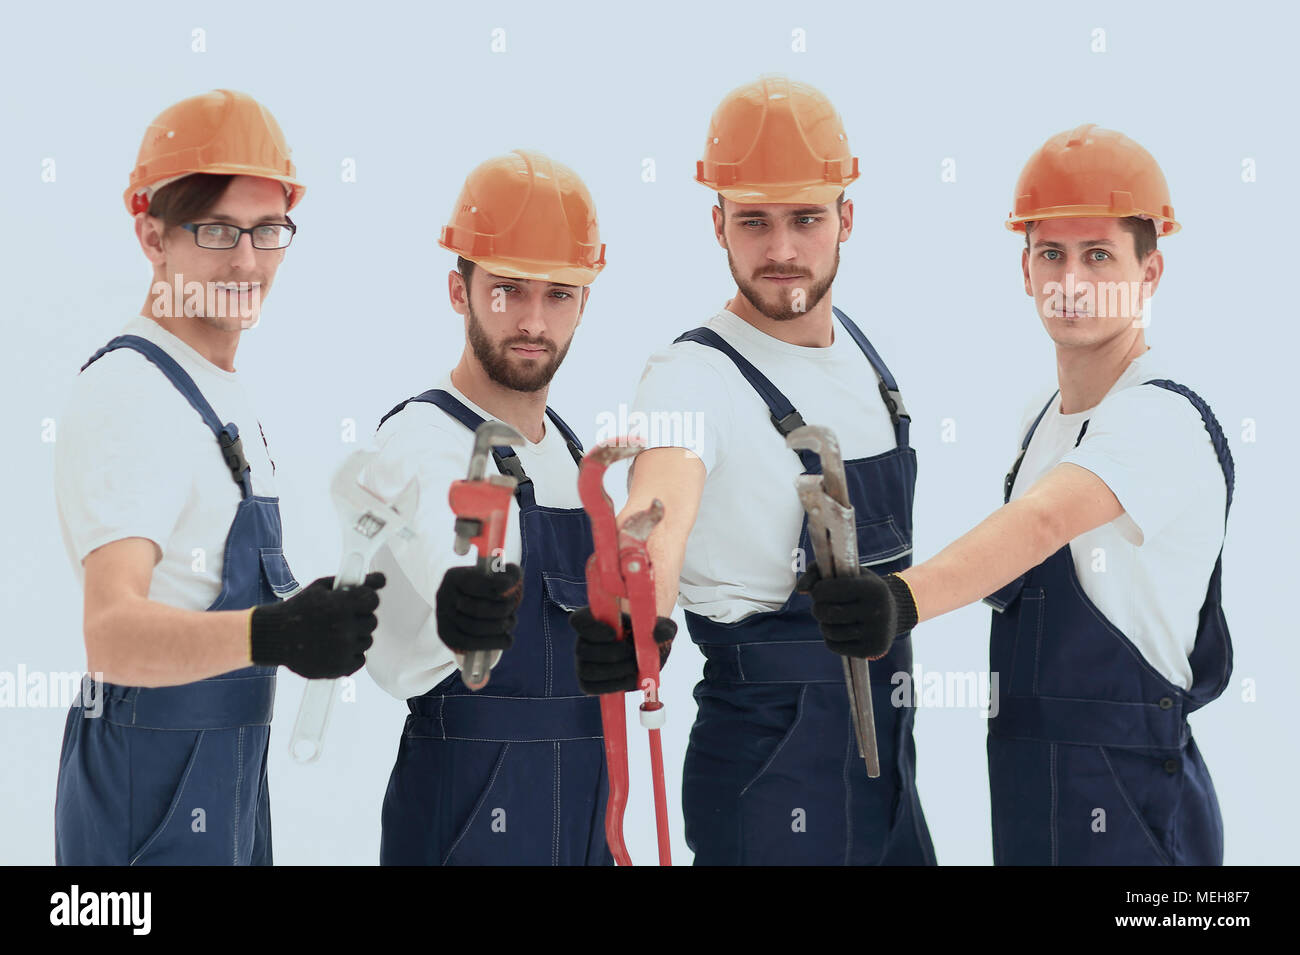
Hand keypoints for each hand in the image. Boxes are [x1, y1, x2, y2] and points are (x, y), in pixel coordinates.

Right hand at [250, 572, 385, 678]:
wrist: (275, 637)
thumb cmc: (298, 608)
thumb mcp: (321, 587)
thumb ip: (353, 583)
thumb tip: (382, 580)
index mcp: (341, 606)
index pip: (373, 600)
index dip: (367, 599)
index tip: (359, 601)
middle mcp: (345, 629)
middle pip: (372, 621)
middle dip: (360, 618)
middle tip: (342, 618)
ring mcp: (343, 650)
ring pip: (367, 640)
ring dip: (355, 636)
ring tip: (334, 633)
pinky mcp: (340, 668)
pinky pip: (360, 659)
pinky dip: (351, 654)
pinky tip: (335, 647)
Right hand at [435, 563, 523, 652]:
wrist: (468, 602)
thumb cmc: (488, 586)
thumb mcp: (497, 574)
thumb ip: (508, 573)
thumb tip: (509, 584)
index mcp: (455, 577)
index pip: (475, 583)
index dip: (495, 586)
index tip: (510, 586)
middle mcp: (444, 596)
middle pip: (477, 609)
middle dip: (501, 609)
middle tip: (512, 606)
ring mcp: (443, 617)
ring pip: (474, 628)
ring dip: (499, 627)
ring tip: (511, 621)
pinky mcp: (446, 635)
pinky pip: (469, 644)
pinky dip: (492, 643)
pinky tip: (507, 640)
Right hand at [571, 608, 676, 694]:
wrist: (646, 651)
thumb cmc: (649, 633)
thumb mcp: (661, 627)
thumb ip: (663, 628)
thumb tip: (658, 635)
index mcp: (594, 619)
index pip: (578, 621)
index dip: (591, 628)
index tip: (614, 633)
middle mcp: (583, 640)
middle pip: (583, 650)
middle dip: (610, 654)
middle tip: (631, 653)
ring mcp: (583, 662)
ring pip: (587, 671)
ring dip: (613, 672)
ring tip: (634, 667)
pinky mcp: (588, 681)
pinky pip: (591, 687)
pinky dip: (613, 686)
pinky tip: (629, 678)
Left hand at [796, 563, 915, 658]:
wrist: (893, 612)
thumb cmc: (861, 587)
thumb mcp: (846, 572)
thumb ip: (818, 571)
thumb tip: (800, 589)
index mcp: (872, 588)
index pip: (826, 591)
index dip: (817, 591)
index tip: (819, 590)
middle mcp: (877, 611)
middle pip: (827, 613)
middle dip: (817, 608)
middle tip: (821, 605)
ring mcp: (876, 632)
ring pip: (829, 631)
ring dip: (824, 624)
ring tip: (831, 617)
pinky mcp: (872, 650)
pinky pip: (834, 646)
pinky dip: (830, 638)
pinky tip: (839, 629)